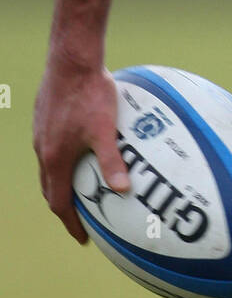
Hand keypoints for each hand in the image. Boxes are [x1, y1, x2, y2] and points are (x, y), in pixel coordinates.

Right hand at [33, 57, 129, 242]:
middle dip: (65, 208)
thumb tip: (124, 189)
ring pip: (49, 168)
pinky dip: (63, 162)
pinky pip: (51, 149)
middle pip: (50, 188)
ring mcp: (41, 132)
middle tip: (82, 221)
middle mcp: (43, 148)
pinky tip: (81, 153)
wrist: (70, 59)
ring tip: (81, 192)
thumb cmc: (89, 92)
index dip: (70, 223)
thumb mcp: (105, 129)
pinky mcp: (45, 118)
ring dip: (62, 184)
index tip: (82, 238)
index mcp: (55, 157)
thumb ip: (112, 160)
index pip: (58, 202)